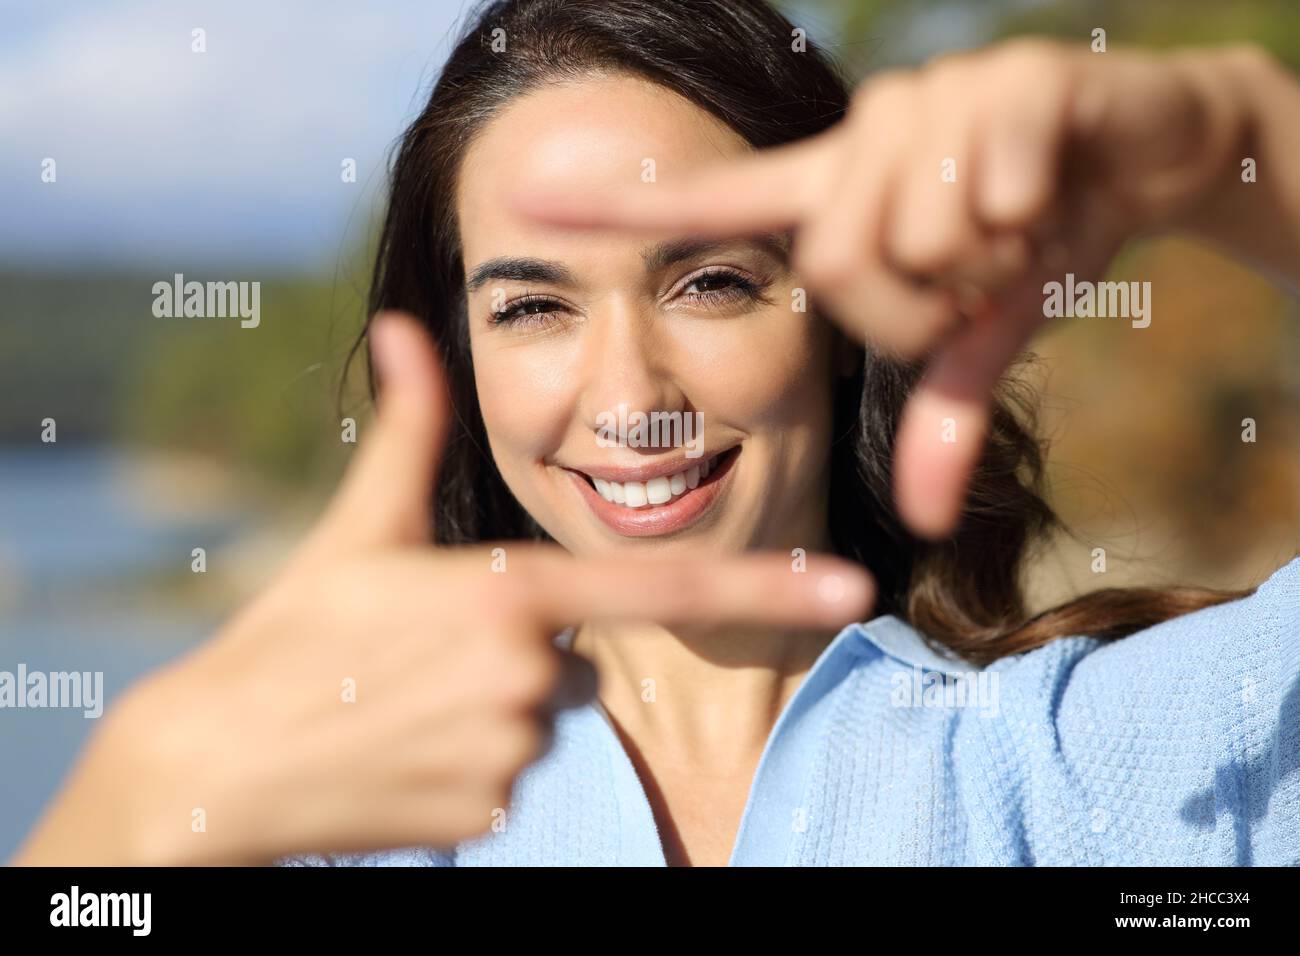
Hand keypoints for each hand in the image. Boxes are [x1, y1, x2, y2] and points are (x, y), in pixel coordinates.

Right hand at [11, 312, 873, 865]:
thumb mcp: (361, 527)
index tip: (851, 587)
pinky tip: (406, 744)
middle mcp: (530, 671)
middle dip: (524, 648)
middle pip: (577, 654)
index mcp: (510, 592)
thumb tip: (400, 327)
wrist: (223, 761)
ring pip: (546, 714)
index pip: (660, 587)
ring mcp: (514, 748)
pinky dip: (475, 756)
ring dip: (494, 703)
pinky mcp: (493, 808)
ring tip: (405, 696)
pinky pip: (515, 772)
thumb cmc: (292, 630)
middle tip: (427, 650)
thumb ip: (408, 428)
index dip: (765, 583)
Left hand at [513, 39, 1265, 538]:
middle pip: (841, 260)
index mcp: (833, 192)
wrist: (1141, 147)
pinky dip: (1035, 208)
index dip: (620, 204)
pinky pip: (993, 180)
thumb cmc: (1033, 241)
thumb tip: (919, 519)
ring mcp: (925, 101)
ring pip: (919, 229)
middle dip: (922, 302)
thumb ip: (934, 417)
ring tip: (1013, 227)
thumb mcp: (971, 335)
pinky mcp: (1003, 77)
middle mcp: (860, 137)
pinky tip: (1053, 183)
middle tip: (974, 278)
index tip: (520, 194)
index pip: (712, 201)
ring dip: (987, 258)